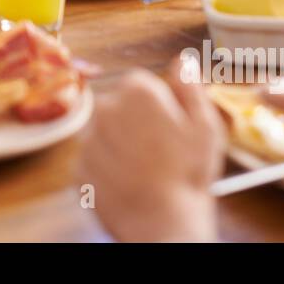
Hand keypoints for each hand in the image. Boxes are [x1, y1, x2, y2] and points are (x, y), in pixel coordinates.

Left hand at [77, 65, 223, 241]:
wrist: (163, 224)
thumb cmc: (188, 174)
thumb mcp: (205, 126)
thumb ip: (190, 87)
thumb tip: (182, 60)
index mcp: (135, 91)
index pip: (141, 84)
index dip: (159, 105)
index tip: (171, 127)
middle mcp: (104, 108)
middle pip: (120, 107)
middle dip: (136, 122)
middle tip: (161, 151)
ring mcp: (87, 140)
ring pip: (105, 134)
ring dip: (121, 145)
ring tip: (146, 170)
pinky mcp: (78, 168)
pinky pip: (95, 161)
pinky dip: (108, 169)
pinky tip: (130, 182)